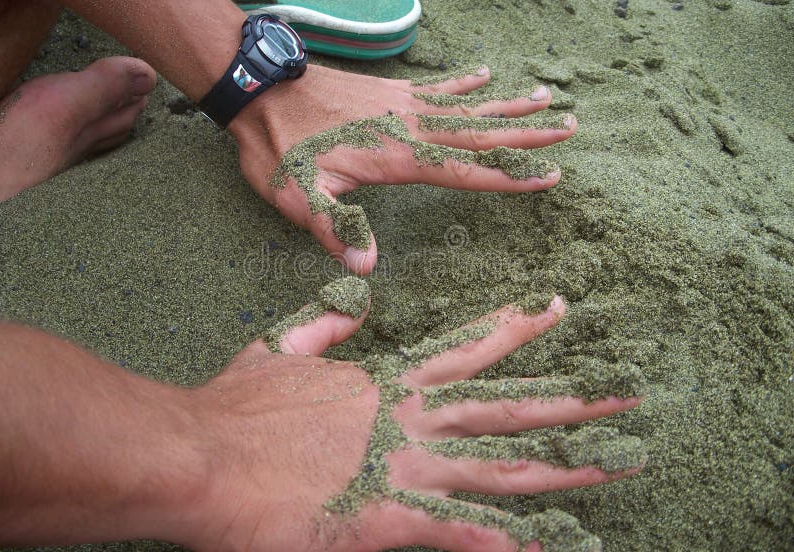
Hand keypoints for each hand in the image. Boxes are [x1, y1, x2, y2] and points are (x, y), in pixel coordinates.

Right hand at [184, 280, 643, 551]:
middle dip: (571, 400)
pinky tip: (547, 547)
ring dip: (562, 466)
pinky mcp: (386, 520)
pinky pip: (457, 532)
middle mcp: (410, 421)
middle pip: (507, 408)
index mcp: (388, 383)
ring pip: (501, 467)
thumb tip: (354, 301)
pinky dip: (501, 541)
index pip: (468, 348)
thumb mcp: (282, 347)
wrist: (202, 456)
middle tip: (626, 394)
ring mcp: (405, 470)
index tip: (556, 308)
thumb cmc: (237, 406)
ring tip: (617, 462)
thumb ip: (326, 324)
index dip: (516, 327)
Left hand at [229, 65, 575, 273]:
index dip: (508, 175)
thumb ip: (335, 229)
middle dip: (529, 133)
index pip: (465, 170)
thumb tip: (367, 270)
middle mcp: (411, 128)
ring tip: (548, 97)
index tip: (549, 174)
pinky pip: (438, 87)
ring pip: (469, 106)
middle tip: (571, 127)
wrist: (261, 91)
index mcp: (398, 158)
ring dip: (509, 104)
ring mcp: (404, 105)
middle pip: (482, 133)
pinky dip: (466, 82)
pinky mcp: (391, 93)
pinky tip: (486, 74)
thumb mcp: (300, 197)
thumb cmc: (280, 149)